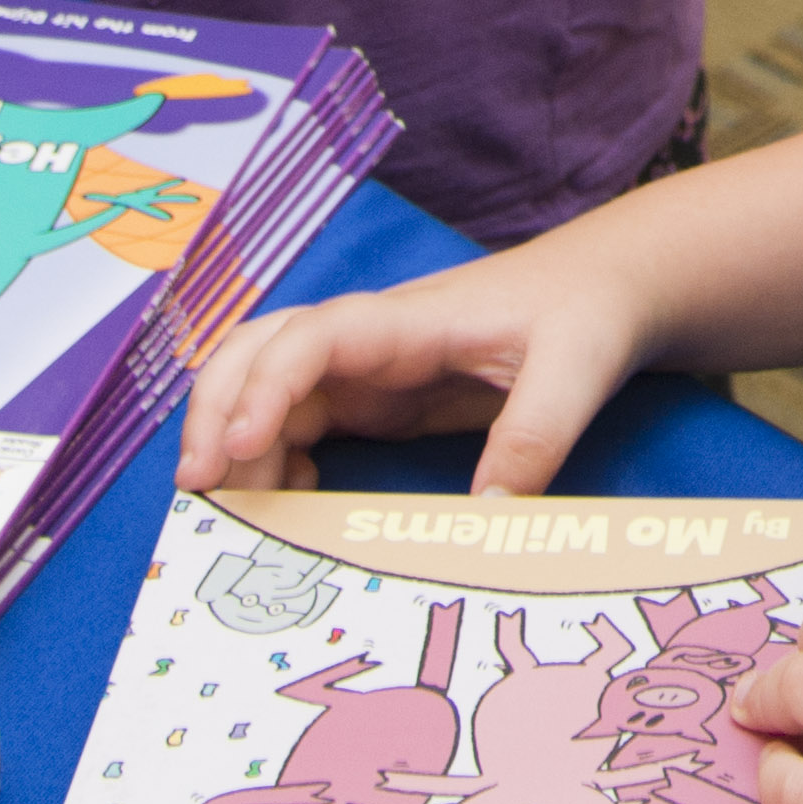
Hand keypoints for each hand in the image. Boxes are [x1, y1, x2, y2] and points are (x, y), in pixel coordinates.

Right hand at [182, 232, 659, 496]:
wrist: (604, 288)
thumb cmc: (585, 311)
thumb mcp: (576, 370)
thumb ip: (535, 435)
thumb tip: (486, 515)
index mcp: (407, 320)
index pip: (310, 339)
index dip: (263, 387)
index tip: (238, 446)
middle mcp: (370, 340)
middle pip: (256, 353)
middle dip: (214, 409)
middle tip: (198, 487)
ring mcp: (367, 368)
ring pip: (267, 391)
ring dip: (233, 439)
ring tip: (228, 509)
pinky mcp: (377, 397)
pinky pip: (299, 421)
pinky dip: (272, 456)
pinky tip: (288, 497)